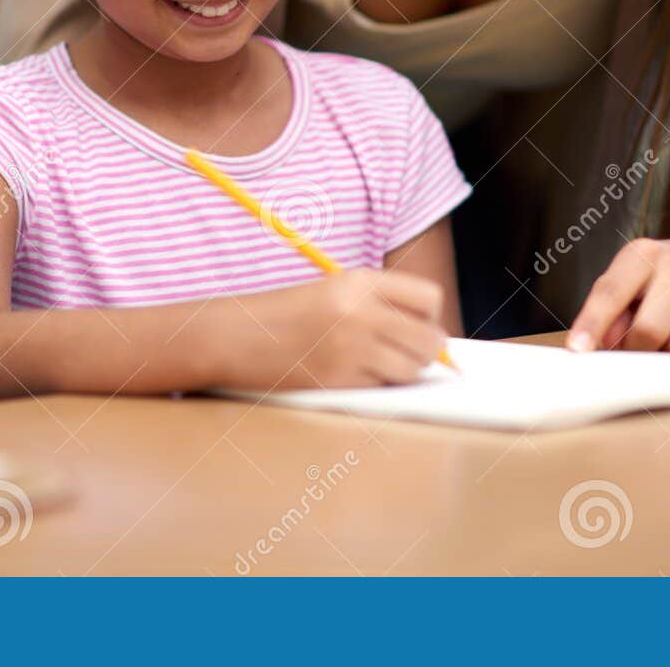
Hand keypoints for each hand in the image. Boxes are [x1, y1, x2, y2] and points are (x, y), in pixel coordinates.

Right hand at [234, 269, 446, 388]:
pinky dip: (375, 385)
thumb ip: (381, 305)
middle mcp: (360, 312)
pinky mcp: (336, 381)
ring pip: (410, 369)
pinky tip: (350, 374)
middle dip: (426, 351)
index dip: (430, 316)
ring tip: (377, 364)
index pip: (429, 298)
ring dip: (403, 372)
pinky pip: (380, 388)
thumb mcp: (335, 291)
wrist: (234, 335)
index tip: (418, 326)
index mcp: (360, 281)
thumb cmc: (287, 314)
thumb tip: (436, 338)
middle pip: (429, 339)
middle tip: (408, 354)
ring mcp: (349, 348)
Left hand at [566, 227, 669, 354]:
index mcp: (643, 254)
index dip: (592, 323)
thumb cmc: (664, 277)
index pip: (611, 292)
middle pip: (650, 331)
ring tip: (669, 342)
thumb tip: (600, 345)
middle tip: (638, 351)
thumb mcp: (631, 279)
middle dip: (638, 351)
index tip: (578, 351)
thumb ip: (610, 310)